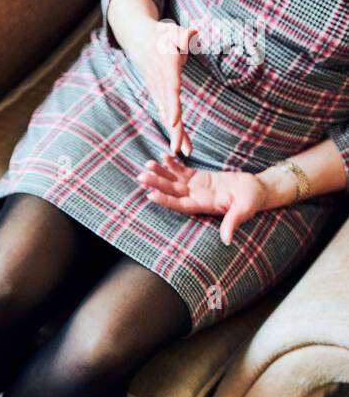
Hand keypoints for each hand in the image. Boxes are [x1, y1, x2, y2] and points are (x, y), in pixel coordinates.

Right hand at [127, 19, 197, 156]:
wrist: (139, 40)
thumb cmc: (160, 34)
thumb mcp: (173, 30)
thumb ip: (185, 35)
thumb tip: (195, 34)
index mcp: (166, 68)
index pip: (170, 89)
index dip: (172, 106)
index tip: (174, 123)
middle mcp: (161, 84)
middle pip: (169, 109)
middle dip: (175, 130)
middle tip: (180, 150)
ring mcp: (158, 91)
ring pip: (168, 115)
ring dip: (176, 134)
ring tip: (185, 152)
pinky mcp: (159, 95)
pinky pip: (167, 113)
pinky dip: (174, 128)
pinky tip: (180, 143)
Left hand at [139, 153, 267, 242]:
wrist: (257, 190)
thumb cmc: (252, 201)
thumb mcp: (244, 210)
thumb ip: (233, 222)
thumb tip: (226, 240)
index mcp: (204, 206)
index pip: (180, 204)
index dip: (166, 200)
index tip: (151, 194)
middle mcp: (196, 198)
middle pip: (172, 191)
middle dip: (157, 183)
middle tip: (141, 175)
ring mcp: (197, 188)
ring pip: (174, 180)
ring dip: (161, 173)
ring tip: (147, 164)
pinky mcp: (200, 179)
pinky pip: (183, 171)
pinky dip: (174, 164)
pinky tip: (163, 156)